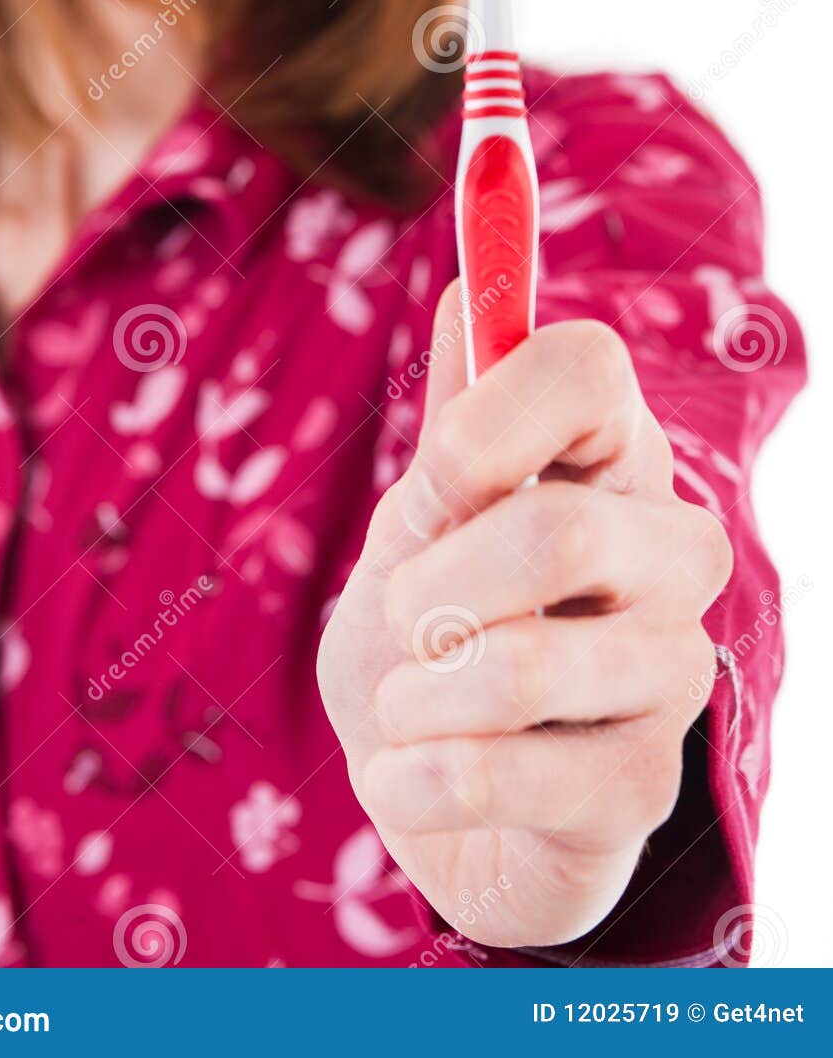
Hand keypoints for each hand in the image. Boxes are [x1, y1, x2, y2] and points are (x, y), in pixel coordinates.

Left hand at [317, 282, 732, 949]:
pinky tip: (407, 773)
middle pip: (561, 532)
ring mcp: (671, 671)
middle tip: (404, 614)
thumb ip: (453, 422)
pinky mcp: (643, 784)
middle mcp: (669, 551)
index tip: (431, 484)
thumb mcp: (418, 519)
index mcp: (610, 458)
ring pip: (524, 666)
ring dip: (415, 692)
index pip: (588, 368)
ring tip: (403, 705)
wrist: (437, 784)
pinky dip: (415, 776)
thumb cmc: (433, 629)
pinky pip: (506, 775)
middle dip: (434, 584)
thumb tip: (466, 291)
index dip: (488, 417)